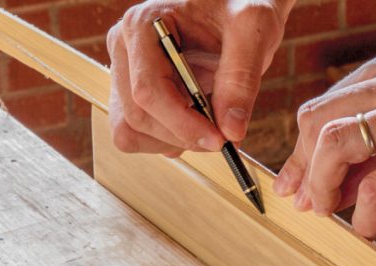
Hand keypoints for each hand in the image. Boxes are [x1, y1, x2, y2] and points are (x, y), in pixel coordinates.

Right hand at [106, 0, 289, 156]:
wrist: (234, 8)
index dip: (183, 124)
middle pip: (137, 117)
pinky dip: (167, 141)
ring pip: (131, 132)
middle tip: (224, 136)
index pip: (148, 91)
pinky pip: (135, 135)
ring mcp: (124, 72)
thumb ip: (242, 78)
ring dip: (174, 142)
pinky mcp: (130, 92)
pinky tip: (194, 125)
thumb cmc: (239, 8)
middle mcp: (123, 48)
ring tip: (210, 125)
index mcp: (142, 25)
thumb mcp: (252, 30)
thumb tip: (231, 131)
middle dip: (183, 136)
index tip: (220, 139)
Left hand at [272, 53, 375, 238]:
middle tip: (307, 205)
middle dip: (302, 169)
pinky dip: (361, 214)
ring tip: (328, 213)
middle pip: (318, 121)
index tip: (293, 187)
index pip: (322, 107)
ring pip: (337, 143)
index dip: (299, 152)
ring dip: (321, 186)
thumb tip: (322, 186)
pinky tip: (367, 228)